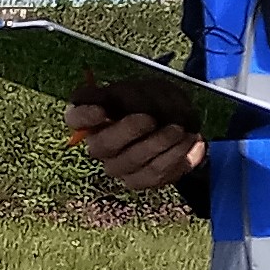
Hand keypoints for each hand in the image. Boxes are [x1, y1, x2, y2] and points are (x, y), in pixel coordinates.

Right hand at [66, 103, 206, 190]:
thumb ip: (132, 96)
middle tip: (153, 119)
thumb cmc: (153, 102)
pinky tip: (194, 143)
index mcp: (93, 118)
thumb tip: (121, 109)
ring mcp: (119, 167)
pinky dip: (179, 159)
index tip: (101, 111)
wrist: (178, 121)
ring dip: (161, 146)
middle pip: (104, 146)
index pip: (75, 118)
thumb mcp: (144, 89)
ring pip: (132, 163)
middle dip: (130, 132)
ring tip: (182, 131)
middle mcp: (100, 146)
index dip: (84, 116)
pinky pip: (157, 176)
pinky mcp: (141, 181)